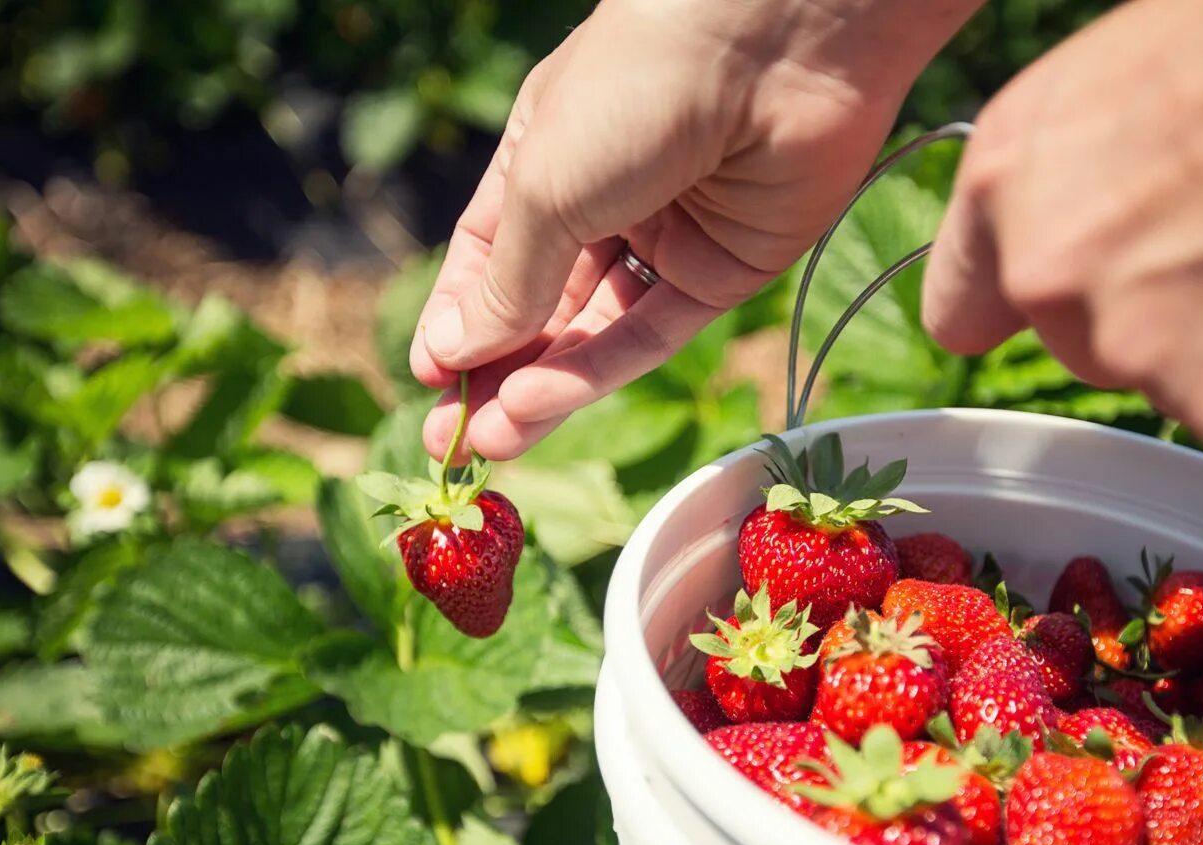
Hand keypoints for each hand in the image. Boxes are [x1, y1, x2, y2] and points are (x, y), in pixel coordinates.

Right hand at [410, 0, 978, 460]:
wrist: (774, 44)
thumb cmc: (634, 88)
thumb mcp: (544, 186)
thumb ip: (505, 281)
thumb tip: (454, 353)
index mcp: (547, 157)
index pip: (490, 255)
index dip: (460, 319)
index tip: (429, 378)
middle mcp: (605, 199)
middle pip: (542, 305)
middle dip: (497, 372)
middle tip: (451, 441)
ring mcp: (667, 238)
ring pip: (594, 332)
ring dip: (542, 388)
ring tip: (491, 441)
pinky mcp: (725, 271)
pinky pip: (654, 334)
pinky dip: (598, 372)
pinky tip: (542, 405)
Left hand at [923, 0, 1202, 465]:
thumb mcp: (1129, 71)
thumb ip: (1069, 170)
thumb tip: (1067, 220)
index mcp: (1006, 182)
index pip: (963, 309)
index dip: (1028, 304)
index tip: (1074, 299)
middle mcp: (1052, 278)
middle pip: (1088, 348)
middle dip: (1157, 316)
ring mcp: (1145, 353)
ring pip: (1184, 386)